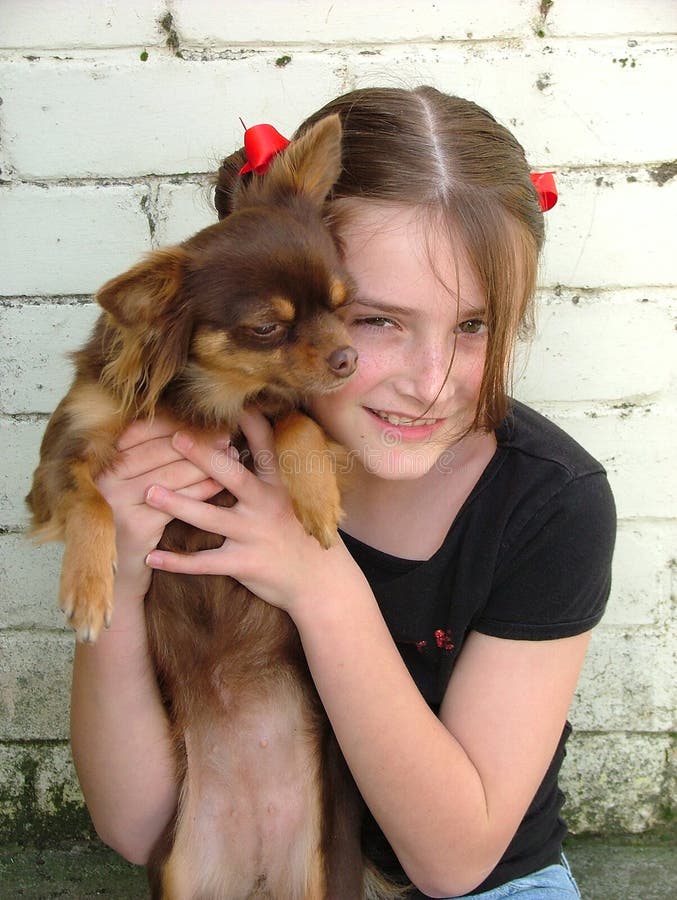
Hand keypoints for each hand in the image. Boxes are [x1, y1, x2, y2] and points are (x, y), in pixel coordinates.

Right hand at [96, 415, 223, 599]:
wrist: (118, 573)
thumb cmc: (129, 520)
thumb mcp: (127, 485)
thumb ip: (144, 456)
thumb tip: (185, 423)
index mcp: (99, 461)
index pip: (140, 432)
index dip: (174, 423)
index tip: (204, 420)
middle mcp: (103, 479)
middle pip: (157, 451)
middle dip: (195, 442)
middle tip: (224, 435)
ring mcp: (117, 503)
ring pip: (170, 475)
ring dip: (204, 463)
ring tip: (231, 455)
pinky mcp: (136, 526)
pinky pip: (178, 502)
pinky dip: (202, 490)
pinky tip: (222, 484)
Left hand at [143, 410, 332, 613]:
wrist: (320, 582)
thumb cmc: (300, 531)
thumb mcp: (296, 495)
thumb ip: (272, 468)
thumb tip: (250, 431)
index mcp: (279, 483)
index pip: (264, 444)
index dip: (246, 421)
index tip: (224, 400)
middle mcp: (267, 504)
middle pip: (231, 475)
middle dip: (202, 456)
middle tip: (173, 438)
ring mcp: (255, 534)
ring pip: (210, 518)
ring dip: (177, 504)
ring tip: (149, 492)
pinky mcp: (245, 564)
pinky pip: (205, 562)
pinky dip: (177, 562)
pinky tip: (150, 557)